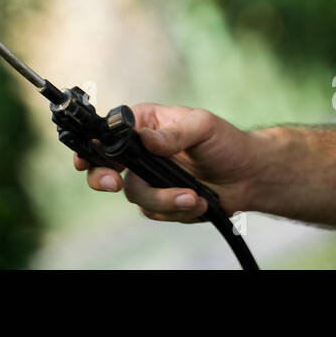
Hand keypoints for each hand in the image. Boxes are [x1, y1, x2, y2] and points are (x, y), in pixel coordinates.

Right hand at [73, 103, 263, 222]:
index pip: (109, 132)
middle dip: (105, 178)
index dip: (92, 146)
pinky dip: (177, 210)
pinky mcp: (162, 201)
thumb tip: (145, 138)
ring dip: (164, 199)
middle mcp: (142, 151)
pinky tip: (198, 202)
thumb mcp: (203, 126)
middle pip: (105, 167)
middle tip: (114, 182)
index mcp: (146, 124)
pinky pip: (155, 212)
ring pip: (135, 195)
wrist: (249, 176)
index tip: (86, 159)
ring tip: (192, 196)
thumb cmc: (227, 142)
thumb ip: (173, 132)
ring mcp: (150, 178)